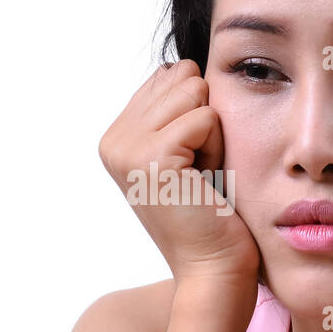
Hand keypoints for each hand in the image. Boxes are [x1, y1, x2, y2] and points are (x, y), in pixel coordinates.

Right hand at [99, 60, 261, 284]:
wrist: (213, 268)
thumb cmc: (211, 212)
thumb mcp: (185, 151)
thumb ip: (173, 108)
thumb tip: (183, 63)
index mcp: (116, 137)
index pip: (168, 77)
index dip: (196, 114)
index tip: (191, 163)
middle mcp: (113, 141)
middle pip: (182, 77)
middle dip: (206, 121)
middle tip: (199, 172)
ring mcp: (127, 148)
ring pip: (195, 92)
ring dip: (214, 135)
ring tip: (202, 176)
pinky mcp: (152, 157)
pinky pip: (207, 117)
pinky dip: (219, 149)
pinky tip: (206, 183)